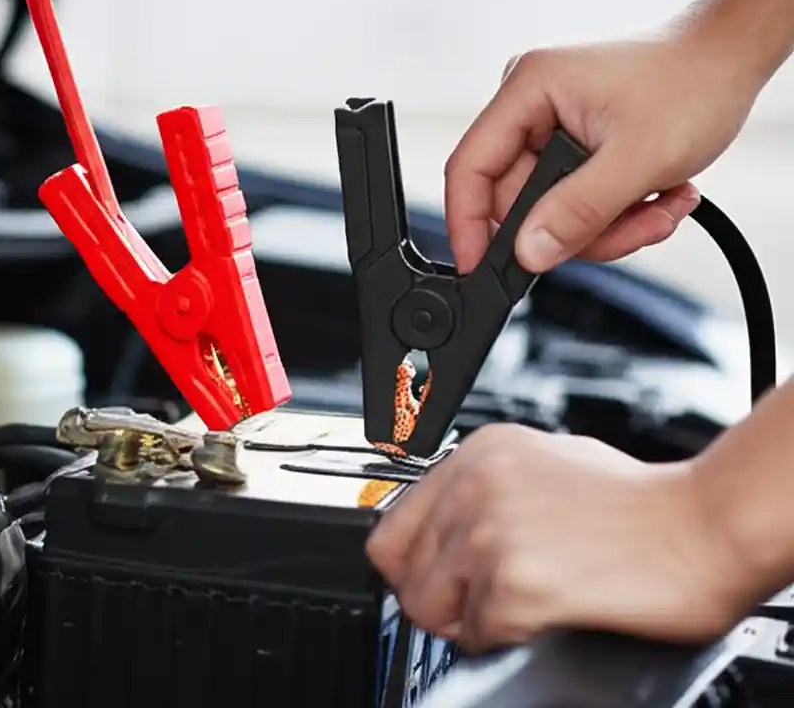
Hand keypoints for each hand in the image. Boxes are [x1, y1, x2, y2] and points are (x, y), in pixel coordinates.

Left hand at [365, 425, 754, 652]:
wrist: (703, 527)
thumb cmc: (644, 501)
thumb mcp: (548, 461)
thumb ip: (488, 488)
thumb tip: (449, 526)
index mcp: (477, 454)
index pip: (393, 524)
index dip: (415, 562)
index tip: (437, 578)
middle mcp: (473, 488)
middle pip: (399, 569)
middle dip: (436, 595)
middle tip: (480, 603)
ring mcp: (488, 535)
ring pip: (424, 607)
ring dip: (465, 620)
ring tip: (516, 609)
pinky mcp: (512, 585)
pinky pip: (473, 636)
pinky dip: (502, 641)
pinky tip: (542, 618)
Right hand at [444, 29, 766, 273]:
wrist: (733, 62)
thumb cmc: (696, 83)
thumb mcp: (638, 159)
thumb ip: (577, 212)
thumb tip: (529, 252)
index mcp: (529, 89)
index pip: (470, 167)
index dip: (468, 224)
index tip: (479, 268)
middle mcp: (531, 105)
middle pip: (518, 200)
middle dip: (577, 229)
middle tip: (630, 230)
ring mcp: (550, 125)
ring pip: (550, 210)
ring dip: (608, 225)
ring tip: (656, 209)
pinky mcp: (572, 143)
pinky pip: (572, 200)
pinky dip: (614, 213)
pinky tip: (653, 198)